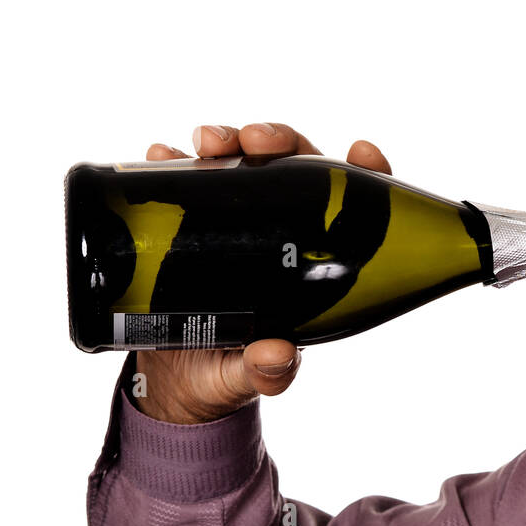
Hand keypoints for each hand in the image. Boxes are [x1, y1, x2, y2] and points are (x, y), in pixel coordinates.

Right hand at [134, 122, 391, 423]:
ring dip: (225, 141)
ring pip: (238, 163)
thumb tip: (277, 356)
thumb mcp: (250, 376)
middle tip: (253, 141)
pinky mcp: (183, 223)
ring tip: (206, 145)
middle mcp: (277, 232)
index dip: (364, 171)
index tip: (360, 151)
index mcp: (312, 262)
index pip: (349, 204)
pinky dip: (171, 162)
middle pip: (291, 167)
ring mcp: (229, 224)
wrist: (168, 384)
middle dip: (278, 140)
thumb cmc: (226, 373)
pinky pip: (181, 180)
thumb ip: (267, 372)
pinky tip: (161, 157)